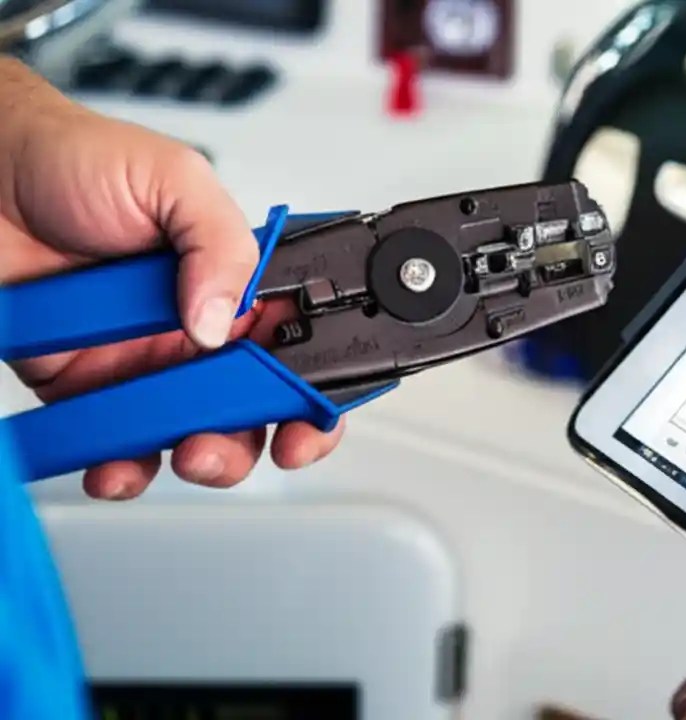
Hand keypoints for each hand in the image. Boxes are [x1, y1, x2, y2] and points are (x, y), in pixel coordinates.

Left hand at [0, 58, 343, 498]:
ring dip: (204, 458)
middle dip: (263, 437)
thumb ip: (221, 243)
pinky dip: (122, 468)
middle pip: (259, 404)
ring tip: (188, 451)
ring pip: (198, 435)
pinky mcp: (91, 389)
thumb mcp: (173, 178)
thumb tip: (221, 318)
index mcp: (237, 280)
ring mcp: (148, 362)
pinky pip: (119, 445)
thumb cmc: (73, 158)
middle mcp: (201, 327)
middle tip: (238, 436)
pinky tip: (116, 463)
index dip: (317, 387)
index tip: (312, 415)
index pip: (298, 343)